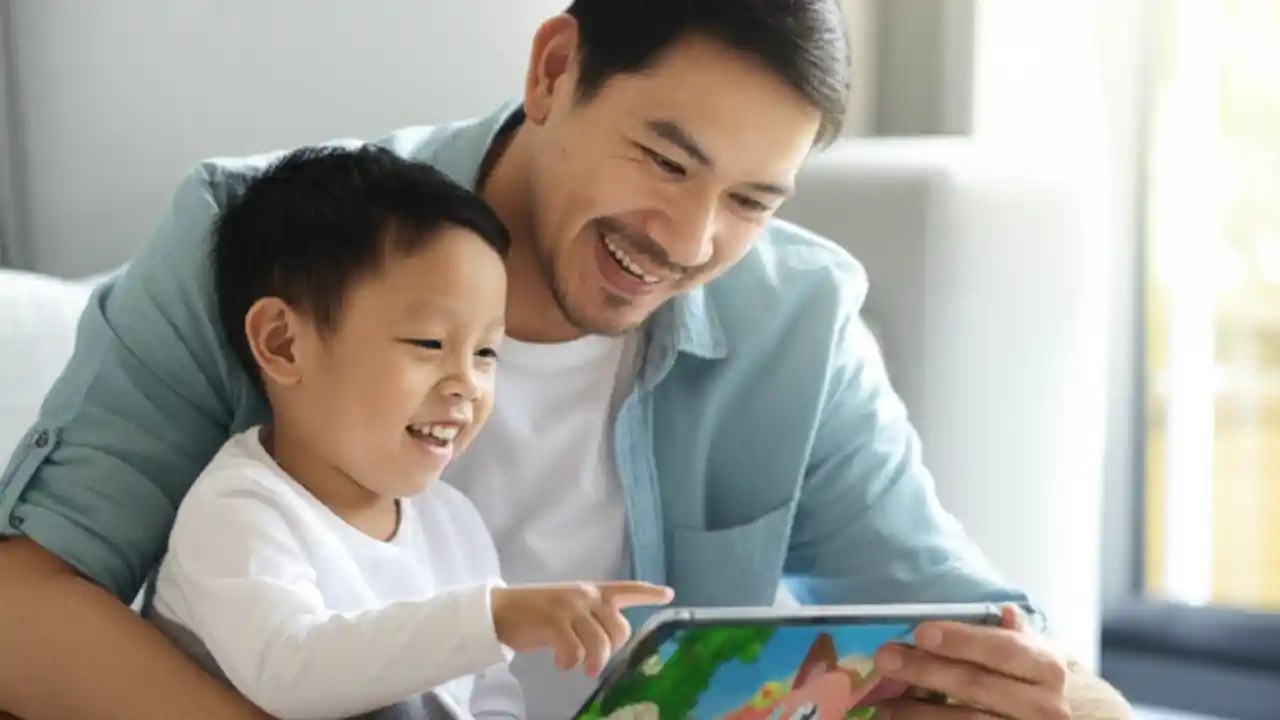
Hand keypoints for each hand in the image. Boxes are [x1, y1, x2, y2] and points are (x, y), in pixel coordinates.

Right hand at [490, 581, 673, 677]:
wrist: (500, 610)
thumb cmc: (535, 612)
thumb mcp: (568, 606)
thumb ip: (590, 615)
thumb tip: (610, 640)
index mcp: (590, 590)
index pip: (625, 588)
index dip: (648, 593)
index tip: (668, 594)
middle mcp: (585, 595)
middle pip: (619, 627)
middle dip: (612, 649)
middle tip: (594, 660)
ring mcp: (570, 607)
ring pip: (600, 643)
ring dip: (594, 662)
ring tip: (582, 668)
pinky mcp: (554, 622)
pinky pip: (575, 651)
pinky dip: (569, 663)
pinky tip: (560, 664)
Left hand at [873, 605, 1069, 719]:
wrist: (1060, 719)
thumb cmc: (1036, 682)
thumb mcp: (1035, 655)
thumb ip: (1012, 634)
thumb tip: (1005, 610)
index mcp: (1045, 667)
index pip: (1001, 649)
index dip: (961, 641)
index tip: (921, 633)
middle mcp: (1042, 705)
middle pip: (975, 686)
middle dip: (926, 671)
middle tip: (886, 659)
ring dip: (919, 713)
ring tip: (883, 704)